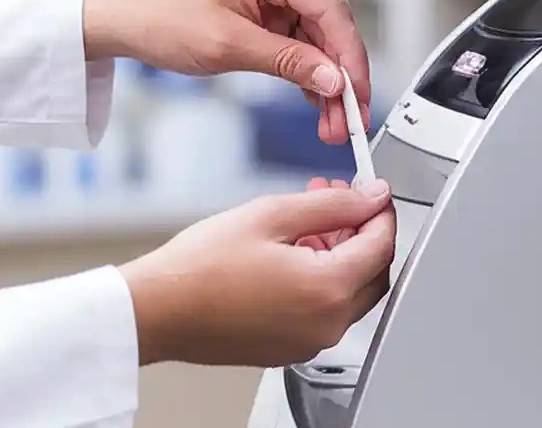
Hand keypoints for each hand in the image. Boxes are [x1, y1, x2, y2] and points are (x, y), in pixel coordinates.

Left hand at [82, 0, 369, 143]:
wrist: (123, 17)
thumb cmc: (161, 16)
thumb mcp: (228, 45)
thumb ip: (287, 62)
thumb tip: (333, 81)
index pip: (330, 8)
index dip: (350, 56)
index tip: (357, 94)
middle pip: (329, 26)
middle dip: (339, 77)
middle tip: (347, 120)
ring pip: (319, 41)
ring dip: (326, 82)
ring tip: (331, 125)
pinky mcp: (267, 11)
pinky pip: (300, 44)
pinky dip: (308, 75)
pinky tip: (317, 106)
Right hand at [121, 179, 395, 367]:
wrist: (160, 310)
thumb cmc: (201, 267)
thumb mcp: (272, 215)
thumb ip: (331, 204)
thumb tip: (369, 198)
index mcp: (328, 289)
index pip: (381, 246)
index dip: (380, 212)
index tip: (371, 194)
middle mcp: (327, 324)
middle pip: (372, 274)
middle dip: (362, 234)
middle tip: (338, 203)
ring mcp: (310, 341)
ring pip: (348, 293)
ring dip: (340, 255)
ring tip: (306, 223)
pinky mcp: (291, 348)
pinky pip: (323, 311)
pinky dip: (320, 281)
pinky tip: (292, 254)